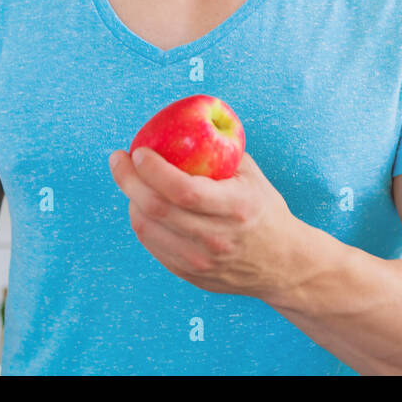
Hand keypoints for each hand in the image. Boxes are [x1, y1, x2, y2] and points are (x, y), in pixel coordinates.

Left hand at [108, 146, 305, 300]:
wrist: (282, 263)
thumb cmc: (265, 210)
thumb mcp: (251, 176)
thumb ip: (220, 152)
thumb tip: (184, 126)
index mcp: (235, 208)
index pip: (183, 189)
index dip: (153, 169)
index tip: (139, 150)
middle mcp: (215, 238)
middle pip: (157, 208)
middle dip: (129, 179)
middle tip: (118, 159)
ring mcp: (200, 261)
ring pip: (148, 228)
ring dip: (132, 199)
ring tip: (132, 181)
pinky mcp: (190, 275)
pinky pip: (152, 245)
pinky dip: (141, 221)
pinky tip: (143, 205)